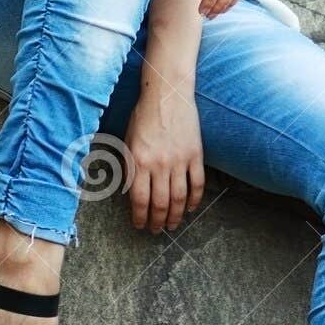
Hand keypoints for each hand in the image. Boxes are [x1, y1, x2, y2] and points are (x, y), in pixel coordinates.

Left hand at [124, 86, 205, 233]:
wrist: (167, 94)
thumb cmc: (143, 116)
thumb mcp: (128, 141)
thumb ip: (130, 167)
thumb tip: (132, 193)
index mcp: (138, 161)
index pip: (139, 200)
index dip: (140, 218)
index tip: (140, 226)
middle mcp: (159, 165)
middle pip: (160, 203)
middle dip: (157, 221)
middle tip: (157, 230)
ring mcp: (179, 161)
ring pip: (179, 198)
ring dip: (176, 215)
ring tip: (172, 224)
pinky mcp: (195, 155)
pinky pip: (197, 184)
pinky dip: (195, 200)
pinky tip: (191, 208)